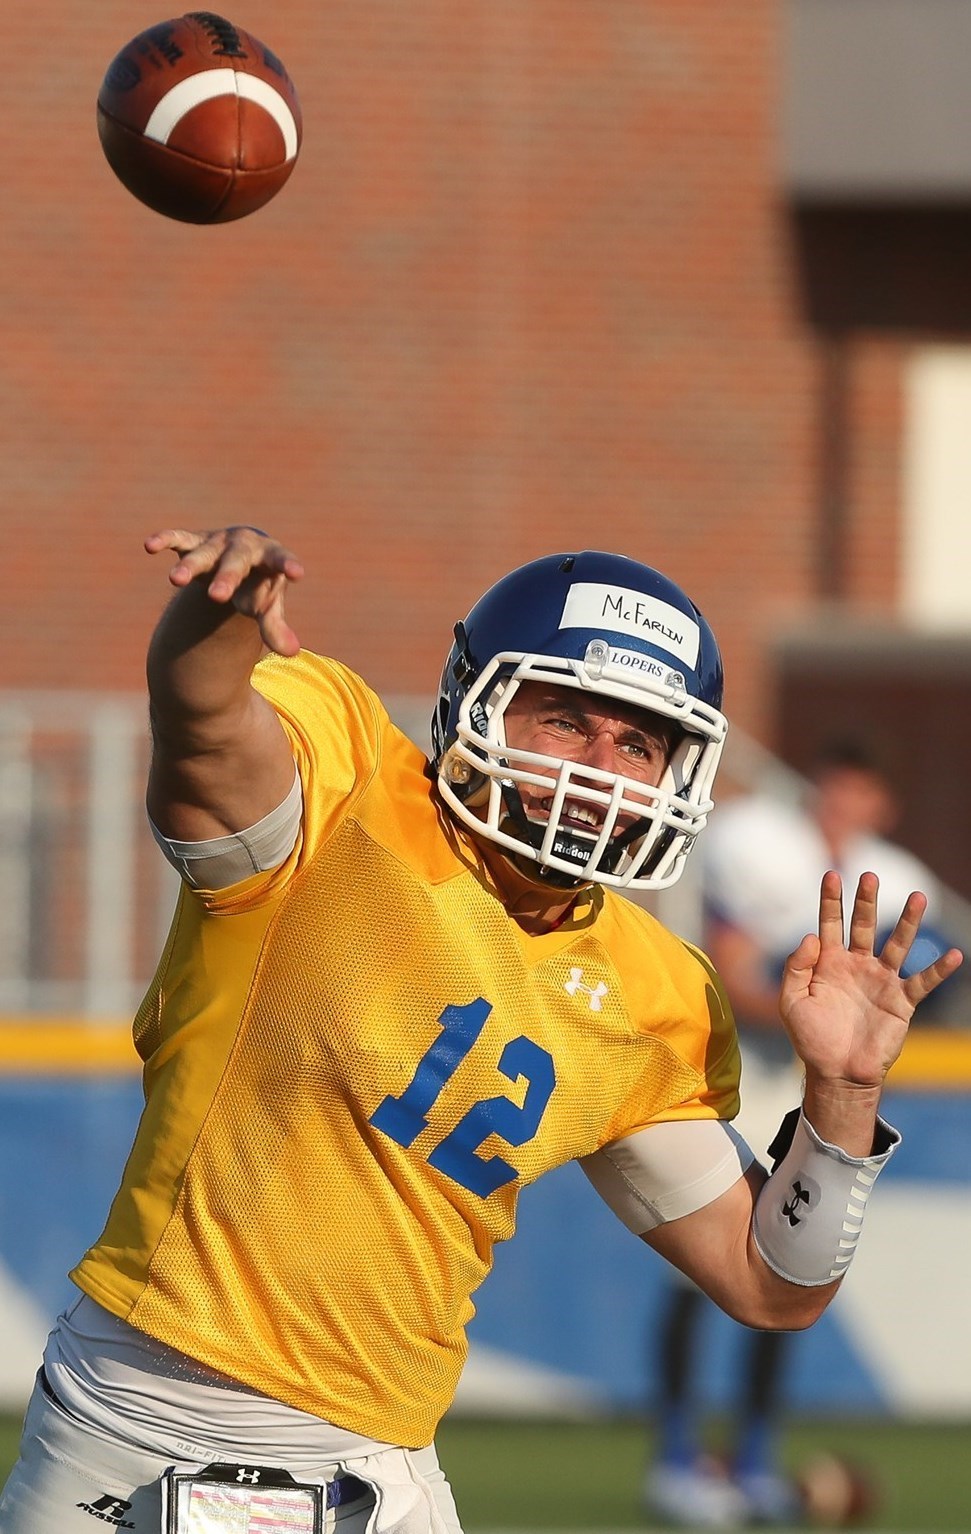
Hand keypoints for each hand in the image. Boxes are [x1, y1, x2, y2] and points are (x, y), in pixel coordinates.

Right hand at [145, 526, 304, 655]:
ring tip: (175, 580)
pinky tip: (150, 546)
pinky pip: (179, 539)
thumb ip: (276, 628)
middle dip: (226, 578)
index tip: (297, 573)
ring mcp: (217, 543)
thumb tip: (292, 653)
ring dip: (189, 566)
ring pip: (202, 554)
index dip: (287, 564)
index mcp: (269, 557)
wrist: (242, 558)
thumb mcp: (267, 607)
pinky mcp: (194, 542)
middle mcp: (243, 545)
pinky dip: (166, 540)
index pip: (280, 559)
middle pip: (235, 562)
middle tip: (217, 597)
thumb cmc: (258, 587)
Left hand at [779, 870, 962, 1089]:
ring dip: (907, 921)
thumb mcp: (791, 1002)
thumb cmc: (811, 1038)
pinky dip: (939, 969)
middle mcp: (857, 965)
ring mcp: (881, 981)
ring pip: (896, 944)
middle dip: (866, 900)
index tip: (831, 874)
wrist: (836, 1072)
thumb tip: (810, 936)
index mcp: (829, 962)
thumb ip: (796, 968)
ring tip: (918, 896)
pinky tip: (954, 954)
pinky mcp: (901, 1001)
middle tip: (870, 875)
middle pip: (864, 925)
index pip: (830, 923)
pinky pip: (922, 982)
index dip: (831, 900)